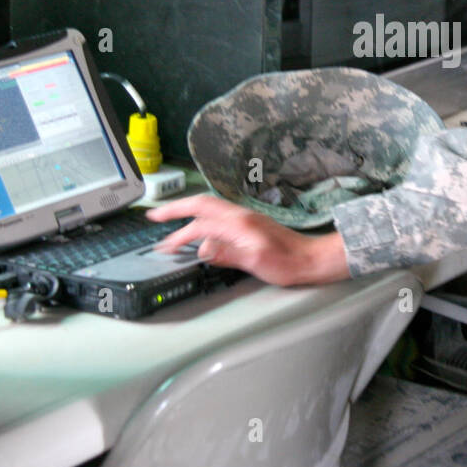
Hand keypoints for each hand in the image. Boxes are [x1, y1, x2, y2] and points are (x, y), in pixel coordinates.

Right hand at [146, 194, 350, 286]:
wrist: (311, 258)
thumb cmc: (288, 262)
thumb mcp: (256, 262)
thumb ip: (227, 253)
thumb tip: (202, 249)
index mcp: (239, 223)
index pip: (201, 225)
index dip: (180, 235)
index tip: (165, 247)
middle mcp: (240, 215)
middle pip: (202, 205)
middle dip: (176, 208)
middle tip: (155, 215)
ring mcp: (245, 218)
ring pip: (210, 207)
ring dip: (188, 211)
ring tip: (170, 219)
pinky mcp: (250, 224)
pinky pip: (219, 215)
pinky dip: (202, 217)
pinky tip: (199, 228)